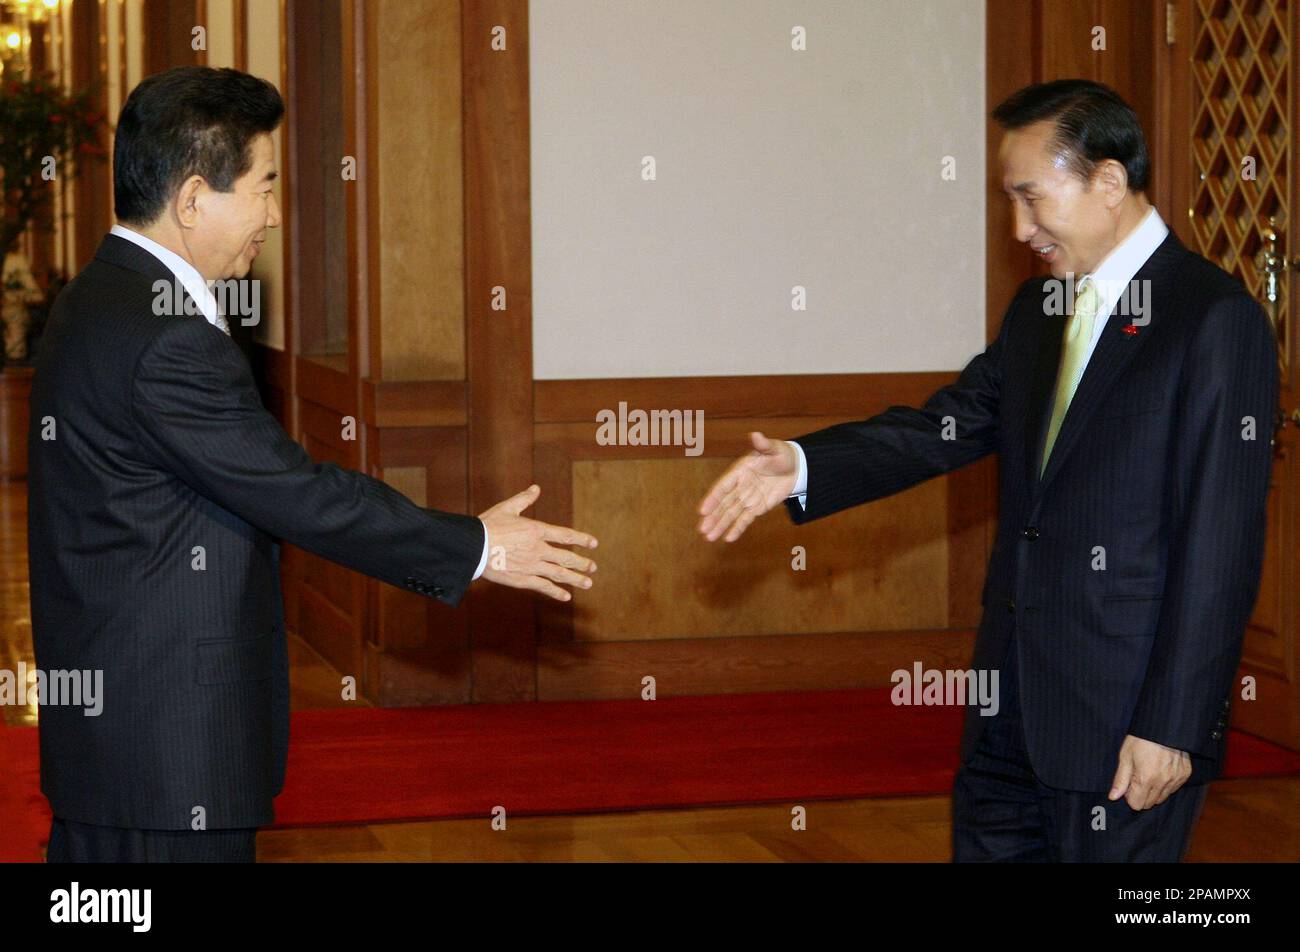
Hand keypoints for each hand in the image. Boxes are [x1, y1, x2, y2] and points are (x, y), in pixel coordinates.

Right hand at [478, 484, 597, 601]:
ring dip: (575, 579)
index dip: (581, 539)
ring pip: (559, 573)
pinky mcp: (522, 579)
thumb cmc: (488, 525)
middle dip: (582, 563)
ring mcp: (531, 565)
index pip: (565, 535)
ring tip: (588, 583)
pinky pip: (543, 586)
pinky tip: (566, 596)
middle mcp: (538, 549)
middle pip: (566, 558)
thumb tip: (536, 488)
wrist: (473, 547)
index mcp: (536, 530)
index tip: (594, 544)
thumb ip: (524, 499)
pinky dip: (556, 592)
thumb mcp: (508, 508)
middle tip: (593, 568)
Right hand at [697, 431, 798, 542]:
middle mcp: (740, 486)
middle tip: (702, 529)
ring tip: (709, 538)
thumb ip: (764, 445)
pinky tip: (728, 538)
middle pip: (724, 504)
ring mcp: (748, 498)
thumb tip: (755, 435)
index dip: (712, 498)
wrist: (796, 467)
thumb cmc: (782, 454)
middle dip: (713, 517)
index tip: (703, 510)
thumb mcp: (774, 449)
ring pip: (731, 514)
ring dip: (720, 525)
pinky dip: (737, 528)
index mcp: (740, 471)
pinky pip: (746, 519)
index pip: (723, 486)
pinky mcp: (758, 507)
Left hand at [1108, 734, 1191, 809]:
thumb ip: (1121, 779)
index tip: (1129, 785)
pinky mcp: (1185, 774)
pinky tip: (1160, 770)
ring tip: (1149, 772)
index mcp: (1146, 779)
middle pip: (1150, 803)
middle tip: (1137, 777)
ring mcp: (1176, 779)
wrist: (1163, 725)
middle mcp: (1163, 782)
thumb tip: (1113, 797)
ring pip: (1162, 797)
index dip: (1130, 796)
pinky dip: (1166, 784)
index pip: (1137, 805)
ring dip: (1154, 791)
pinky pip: (1173, 788)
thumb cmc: (1141, 739)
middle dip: (1141, 795)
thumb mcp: (1125, 757)